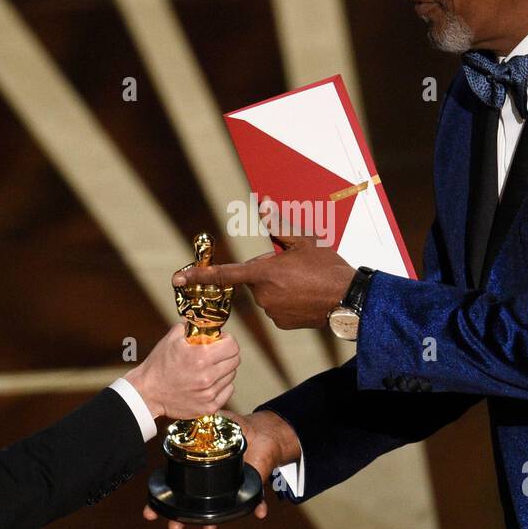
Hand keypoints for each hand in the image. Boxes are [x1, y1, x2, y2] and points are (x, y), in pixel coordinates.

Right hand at [124, 323, 238, 419]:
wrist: (147, 393)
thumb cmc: (158, 366)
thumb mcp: (171, 339)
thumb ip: (191, 328)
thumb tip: (204, 322)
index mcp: (200, 356)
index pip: (232, 346)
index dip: (227, 340)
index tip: (220, 341)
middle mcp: (207, 376)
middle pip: (235, 360)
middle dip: (226, 354)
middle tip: (215, 354)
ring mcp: (209, 393)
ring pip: (231, 375)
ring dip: (223, 370)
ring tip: (207, 369)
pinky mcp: (209, 406)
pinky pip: (227, 391)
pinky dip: (221, 385)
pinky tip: (208, 382)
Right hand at [142, 410, 299, 528]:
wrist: (262, 431)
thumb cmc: (236, 428)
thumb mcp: (216, 421)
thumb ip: (202, 420)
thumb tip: (185, 417)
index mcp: (199, 471)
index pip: (175, 490)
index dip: (160, 504)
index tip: (149, 513)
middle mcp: (213, 484)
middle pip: (192, 508)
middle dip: (180, 521)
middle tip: (173, 527)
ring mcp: (230, 488)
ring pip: (218, 511)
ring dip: (213, 521)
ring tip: (207, 528)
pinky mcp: (251, 487)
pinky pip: (255, 501)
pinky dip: (258, 507)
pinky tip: (259, 512)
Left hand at [172, 235, 354, 329]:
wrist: (349, 299)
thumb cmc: (328, 268)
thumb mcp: (304, 241)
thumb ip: (279, 225)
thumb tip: (263, 204)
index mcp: (265, 273)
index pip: (225, 273)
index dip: (200, 275)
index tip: (178, 279)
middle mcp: (264, 295)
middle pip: (255, 279)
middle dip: (269, 272)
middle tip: (295, 268)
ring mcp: (273, 312)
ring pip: (267, 294)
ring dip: (279, 287)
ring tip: (305, 282)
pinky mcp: (283, 324)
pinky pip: (277, 309)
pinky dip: (287, 302)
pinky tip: (305, 297)